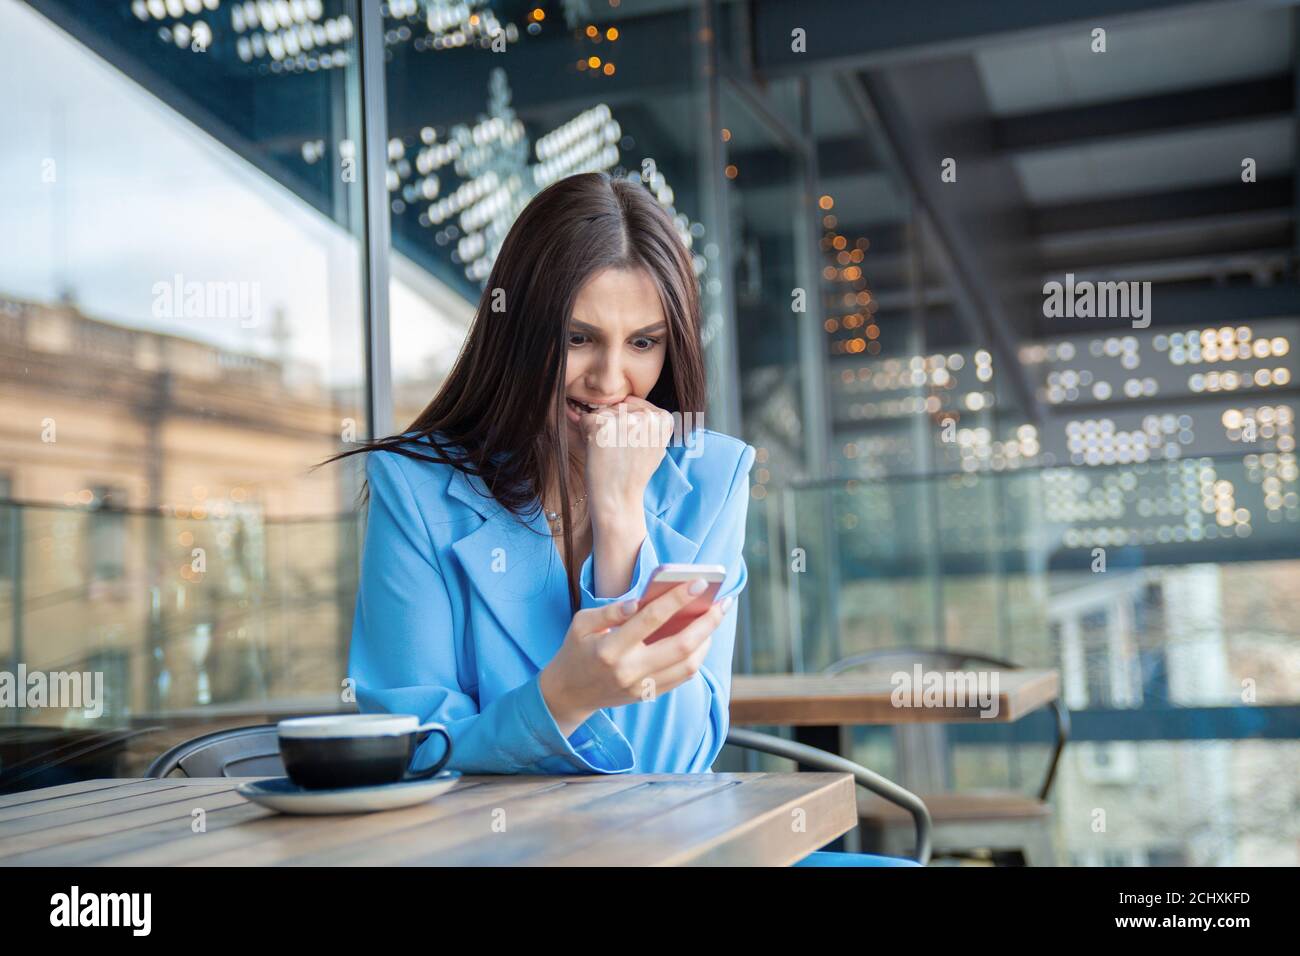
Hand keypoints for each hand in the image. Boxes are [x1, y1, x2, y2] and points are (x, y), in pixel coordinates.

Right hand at [539, 581, 731, 731]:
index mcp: (610, 649)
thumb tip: (639, 601)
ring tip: (714, 617)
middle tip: (722, 602)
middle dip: (706, 622)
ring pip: (688, 665)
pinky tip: (702, 637)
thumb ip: (610, 610)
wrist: (568, 694)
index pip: (651, 619)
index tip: (698, 582)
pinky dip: (697, 656)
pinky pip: (682, 676)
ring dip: (707, 640)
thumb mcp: (581, 623)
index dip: (677, 599)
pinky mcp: (649, 695)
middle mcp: (630, 671)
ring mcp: (641, 687)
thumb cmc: (576, 650)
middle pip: (681, 647)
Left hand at [579, 395, 674, 525]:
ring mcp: (623, 420)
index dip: (628, 424)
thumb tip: (630, 400)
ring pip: (602, 412)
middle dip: (613, 424)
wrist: (618, 498)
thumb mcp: (656, 446)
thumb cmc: (634, 473)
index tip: (631, 445)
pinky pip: (586, 419)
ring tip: (610, 451)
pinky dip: (586, 434)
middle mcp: (646, 415)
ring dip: (600, 429)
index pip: (635, 404)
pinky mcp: (601, 426)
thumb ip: (651, 422)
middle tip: (619, 450)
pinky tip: (598, 451)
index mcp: (663, 418)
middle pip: (618, 406)